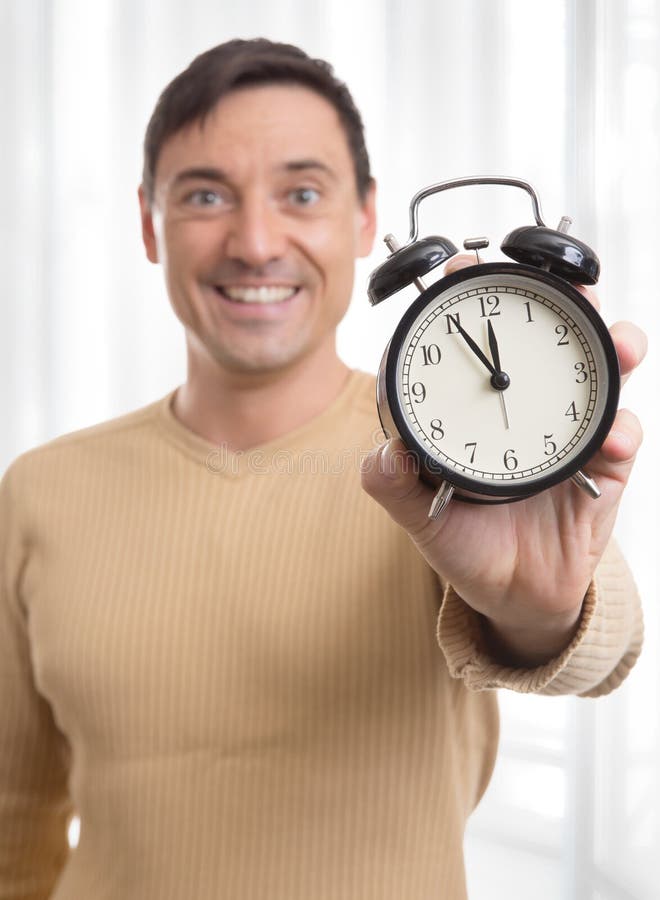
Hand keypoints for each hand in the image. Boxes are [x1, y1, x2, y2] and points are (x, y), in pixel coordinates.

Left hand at [361, 255, 645, 665]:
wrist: (513, 593)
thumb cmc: (463, 544)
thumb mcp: (420, 515)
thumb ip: (393, 485)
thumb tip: (384, 455)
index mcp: (474, 405)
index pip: (474, 337)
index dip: (472, 296)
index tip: (463, 267)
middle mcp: (524, 403)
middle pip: (551, 335)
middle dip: (564, 301)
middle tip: (568, 288)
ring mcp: (568, 427)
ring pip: (601, 371)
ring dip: (614, 348)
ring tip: (617, 344)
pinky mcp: (604, 463)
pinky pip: (622, 436)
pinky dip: (621, 431)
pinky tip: (611, 440)